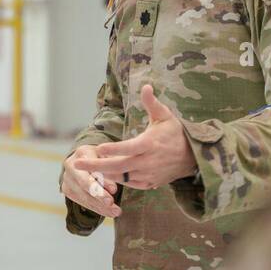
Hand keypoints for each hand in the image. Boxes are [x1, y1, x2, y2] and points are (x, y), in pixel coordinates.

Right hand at [61, 144, 120, 217]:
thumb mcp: (108, 157)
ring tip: (116, 212)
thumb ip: (110, 169)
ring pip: (84, 195)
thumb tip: (113, 189)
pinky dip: (97, 208)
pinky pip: (83, 202)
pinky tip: (109, 212)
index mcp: (83, 152)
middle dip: (99, 195)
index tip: (114, 189)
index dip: (103, 179)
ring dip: (101, 206)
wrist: (84, 159)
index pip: (92, 167)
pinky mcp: (67, 190)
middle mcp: (71, 165)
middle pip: (84, 183)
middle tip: (111, 204)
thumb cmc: (102, 157)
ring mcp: (67, 178)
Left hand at [72, 85, 196, 189]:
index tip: (99, 148)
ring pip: (122, 177)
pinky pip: (130, 184)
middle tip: (76, 163)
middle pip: (119, 165)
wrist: (193, 157)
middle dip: (96, 165)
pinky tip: (103, 175)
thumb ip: (152, 103)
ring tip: (84, 169)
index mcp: (150, 143)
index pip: (129, 148)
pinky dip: (117, 180)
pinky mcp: (150, 183)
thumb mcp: (165, 115)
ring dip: (103, 174)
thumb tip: (145, 85)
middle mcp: (148, 161)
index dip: (114, 149)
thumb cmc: (175, 133)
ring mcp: (149, 174)